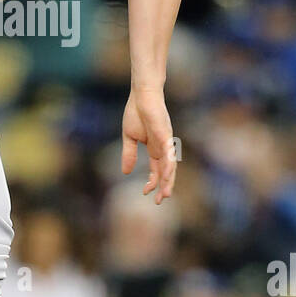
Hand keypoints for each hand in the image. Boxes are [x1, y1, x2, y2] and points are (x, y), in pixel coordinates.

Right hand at [121, 86, 176, 203]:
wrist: (142, 95)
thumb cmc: (136, 112)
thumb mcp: (129, 137)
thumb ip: (128, 154)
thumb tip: (125, 172)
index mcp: (154, 149)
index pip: (156, 170)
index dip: (152, 182)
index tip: (144, 192)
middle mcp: (163, 148)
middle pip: (166, 172)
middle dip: (164, 187)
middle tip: (160, 201)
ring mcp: (166, 142)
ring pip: (169, 166)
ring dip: (168, 181)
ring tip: (165, 194)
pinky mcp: (166, 135)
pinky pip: (169, 153)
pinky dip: (168, 166)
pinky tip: (166, 177)